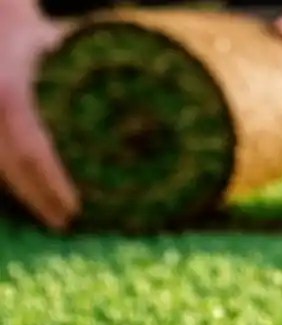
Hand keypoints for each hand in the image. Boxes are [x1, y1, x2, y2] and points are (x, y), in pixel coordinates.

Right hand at [0, 10, 78, 229]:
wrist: (0, 22)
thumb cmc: (39, 38)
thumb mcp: (68, 54)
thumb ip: (95, 86)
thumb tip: (145, 121)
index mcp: (13, 97)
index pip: (31, 152)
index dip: (51, 185)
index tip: (74, 210)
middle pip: (11, 168)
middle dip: (39, 198)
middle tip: (66, 223)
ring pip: (1, 165)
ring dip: (26, 192)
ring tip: (54, 214)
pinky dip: (16, 176)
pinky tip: (36, 192)